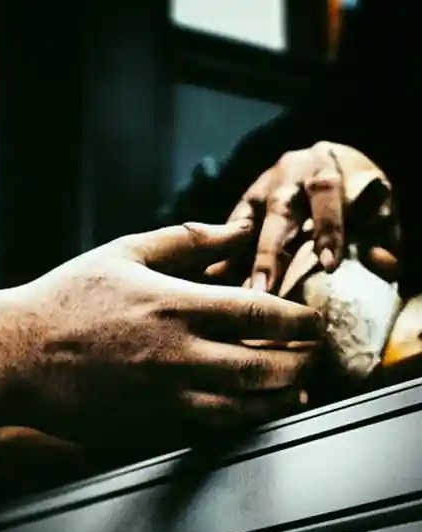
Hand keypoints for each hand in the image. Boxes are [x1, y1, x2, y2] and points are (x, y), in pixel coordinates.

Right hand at [6, 220, 322, 447]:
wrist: (16, 357)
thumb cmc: (63, 303)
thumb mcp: (122, 254)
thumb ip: (186, 240)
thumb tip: (236, 230)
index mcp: (175, 306)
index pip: (263, 315)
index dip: (300, 319)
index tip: (309, 320)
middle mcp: (177, 355)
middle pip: (267, 367)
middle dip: (301, 363)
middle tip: (309, 356)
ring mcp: (165, 396)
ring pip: (247, 407)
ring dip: (279, 398)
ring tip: (291, 386)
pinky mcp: (150, 425)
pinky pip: (212, 429)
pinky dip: (240, 419)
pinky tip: (247, 408)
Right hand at [216, 142, 399, 292]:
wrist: (323, 166)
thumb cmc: (354, 193)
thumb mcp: (377, 206)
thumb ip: (381, 232)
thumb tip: (383, 262)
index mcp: (324, 168)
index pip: (326, 193)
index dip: (326, 228)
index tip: (328, 265)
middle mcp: (286, 175)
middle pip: (277, 213)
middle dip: (269, 254)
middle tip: (262, 290)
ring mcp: (257, 191)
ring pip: (244, 226)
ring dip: (237, 264)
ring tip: (234, 298)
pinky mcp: (239, 210)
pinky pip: (225, 236)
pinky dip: (221, 262)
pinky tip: (215, 287)